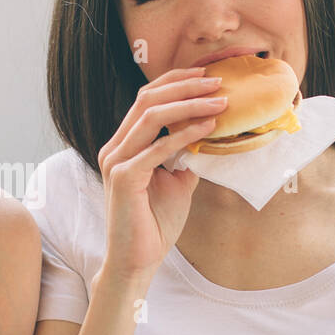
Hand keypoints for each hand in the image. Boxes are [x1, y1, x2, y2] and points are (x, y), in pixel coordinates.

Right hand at [96, 67, 227, 284]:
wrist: (138, 260)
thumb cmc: (155, 224)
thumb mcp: (177, 182)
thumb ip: (185, 157)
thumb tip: (209, 136)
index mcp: (123, 145)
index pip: (146, 99)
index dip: (175, 81)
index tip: (206, 74)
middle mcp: (114, 148)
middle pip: (147, 99)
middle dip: (184, 85)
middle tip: (217, 80)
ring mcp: (116, 161)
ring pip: (150, 116)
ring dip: (189, 104)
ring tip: (220, 100)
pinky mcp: (124, 177)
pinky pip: (158, 147)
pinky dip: (185, 134)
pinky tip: (209, 127)